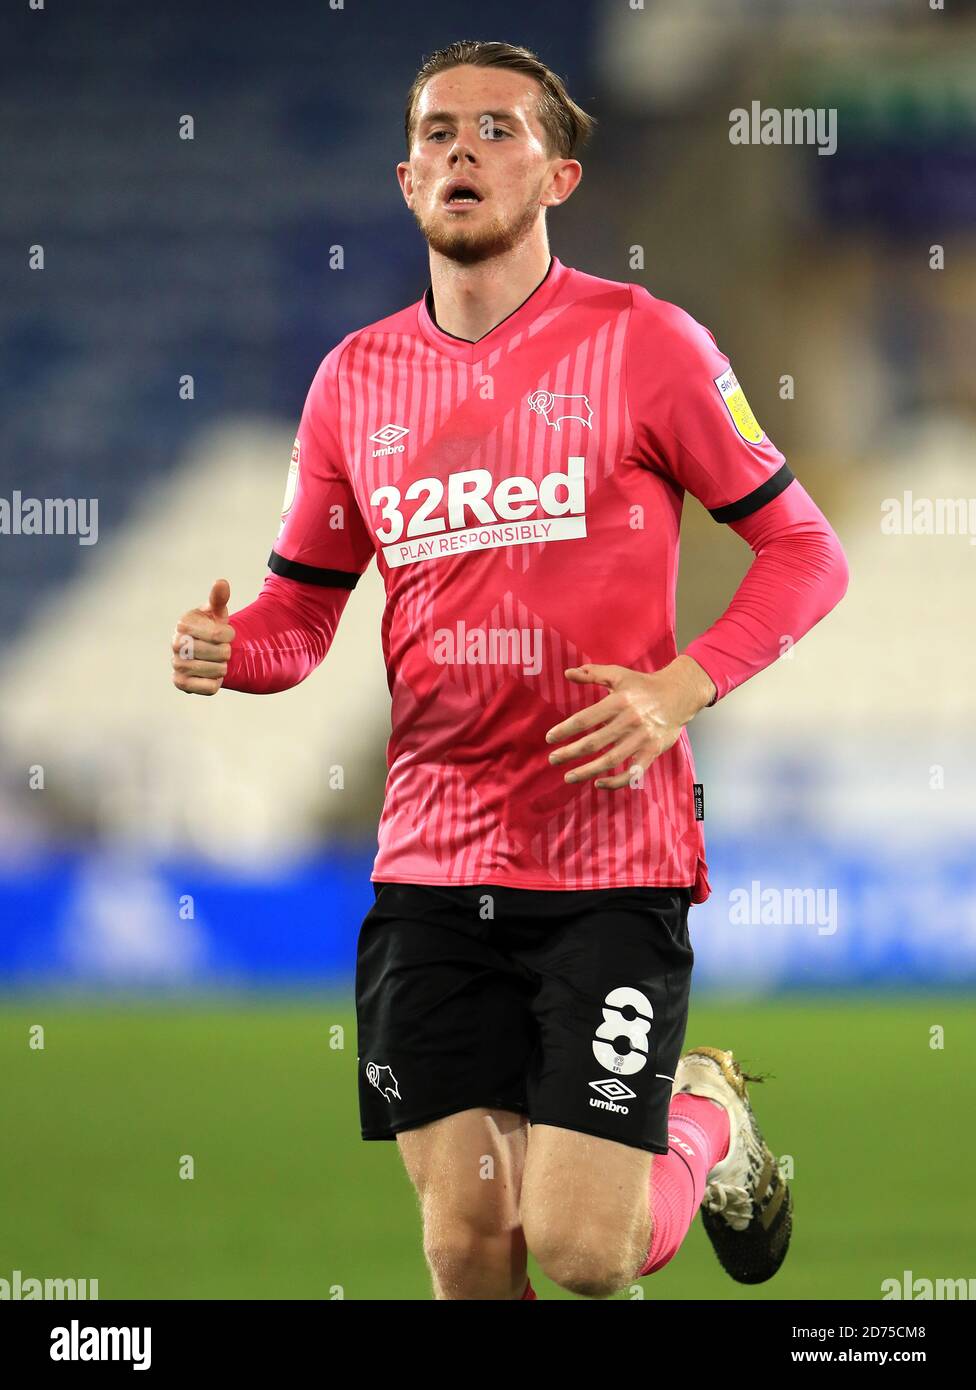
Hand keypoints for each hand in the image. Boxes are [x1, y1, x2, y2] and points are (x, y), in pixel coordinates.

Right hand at [171, 578, 235, 695]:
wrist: (205, 651)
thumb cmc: (211, 627)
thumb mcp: (217, 612)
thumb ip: (219, 598)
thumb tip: (221, 583)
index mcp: (183, 624)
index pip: (220, 634)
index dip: (229, 635)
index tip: (226, 633)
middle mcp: (176, 644)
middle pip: (220, 653)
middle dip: (227, 651)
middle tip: (220, 649)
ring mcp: (177, 665)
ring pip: (217, 670)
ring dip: (223, 667)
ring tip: (216, 661)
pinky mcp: (181, 683)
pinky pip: (209, 688)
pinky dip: (216, 683)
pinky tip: (211, 675)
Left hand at [545, 656, 715, 789]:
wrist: (679, 695)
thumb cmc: (644, 685)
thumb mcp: (619, 674)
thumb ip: (593, 674)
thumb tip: (568, 673)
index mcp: (619, 701)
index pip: (585, 719)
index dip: (565, 730)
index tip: (549, 738)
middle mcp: (629, 721)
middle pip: (594, 742)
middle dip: (570, 753)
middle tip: (553, 759)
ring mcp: (642, 739)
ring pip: (610, 760)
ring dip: (587, 771)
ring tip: (568, 776)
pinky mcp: (652, 751)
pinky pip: (632, 772)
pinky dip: (616, 782)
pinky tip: (598, 783)